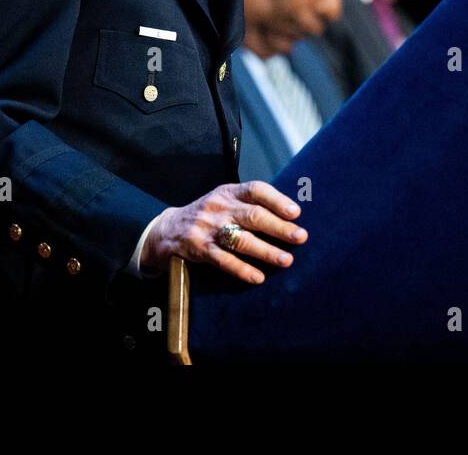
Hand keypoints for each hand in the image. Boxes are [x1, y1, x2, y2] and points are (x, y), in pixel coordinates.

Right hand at [140, 181, 306, 283]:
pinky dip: (242, 270)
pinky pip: (223, 260)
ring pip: (241, 239)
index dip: (277, 200)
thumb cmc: (207, 215)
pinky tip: (259, 277)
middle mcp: (218, 206)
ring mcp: (207, 228)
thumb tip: (289, 218)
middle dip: (279, 227)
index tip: (295, 212)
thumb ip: (249, 204)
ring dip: (266, 251)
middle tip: (300, 237)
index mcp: (228, 191)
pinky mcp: (198, 249)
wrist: (166, 229)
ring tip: (286, 260)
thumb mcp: (224, 200)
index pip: (255, 190)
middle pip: (253, 216)